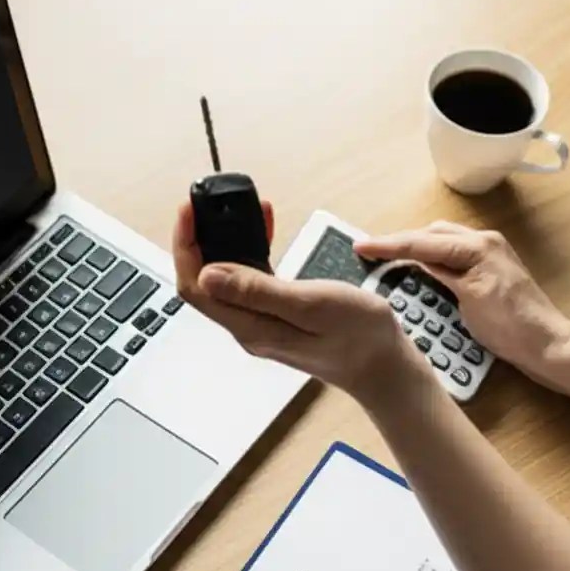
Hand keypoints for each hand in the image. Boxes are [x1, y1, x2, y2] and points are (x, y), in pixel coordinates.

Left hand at [173, 201, 425, 400]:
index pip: (195, 286)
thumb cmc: (357, 336)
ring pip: (226, 279)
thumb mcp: (308, 304)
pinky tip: (266, 230)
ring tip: (237, 209)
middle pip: (203, 282)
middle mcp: (248, 327)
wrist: (384, 365)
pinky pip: (252, 281)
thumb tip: (208, 274)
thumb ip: (257, 290)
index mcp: (249, 326)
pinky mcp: (278, 316)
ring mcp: (262, 322)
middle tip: (206, 204)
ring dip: (226, 242)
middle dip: (198, 239)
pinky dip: (252, 252)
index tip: (190, 211)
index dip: (185, 246)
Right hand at [355, 222, 569, 378]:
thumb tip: (415, 258)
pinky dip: (430, 258)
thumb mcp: (469, 298)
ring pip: (440, 240)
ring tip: (388, 261)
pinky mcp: (487, 267)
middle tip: (371, 254)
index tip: (360, 246)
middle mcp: (482, 241)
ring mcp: (487, 253)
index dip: (388, 245)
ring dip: (415, 248)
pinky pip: (450, 253)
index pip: (423, 242)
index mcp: (477, 246)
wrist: (544, 343)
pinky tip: (417, 269)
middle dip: (400, 242)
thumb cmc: (510, 326)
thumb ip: (441, 272)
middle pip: (430, 233)